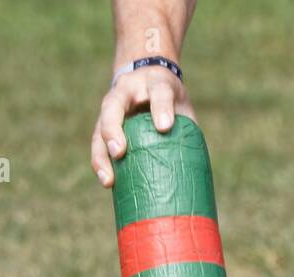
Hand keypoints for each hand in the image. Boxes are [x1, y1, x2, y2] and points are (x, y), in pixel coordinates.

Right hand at [91, 67, 195, 186]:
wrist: (148, 78)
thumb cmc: (171, 98)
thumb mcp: (182, 104)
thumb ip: (186, 127)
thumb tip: (195, 168)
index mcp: (154, 82)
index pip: (159, 91)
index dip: (161, 108)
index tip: (164, 127)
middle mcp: (127, 91)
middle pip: (113, 106)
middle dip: (113, 130)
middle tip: (119, 152)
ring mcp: (111, 107)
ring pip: (99, 128)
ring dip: (101, 155)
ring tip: (108, 180)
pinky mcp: (103, 124)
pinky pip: (98, 143)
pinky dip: (100, 163)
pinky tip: (108, 182)